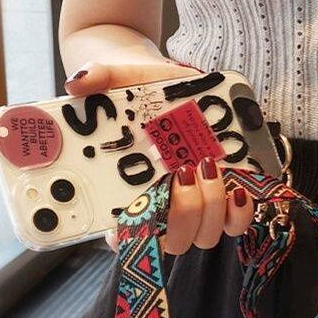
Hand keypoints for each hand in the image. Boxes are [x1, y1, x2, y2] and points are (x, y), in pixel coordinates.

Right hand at [64, 57, 254, 253]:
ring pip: (205, 232)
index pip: (121, 233)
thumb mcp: (119, 78)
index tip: (121, 226)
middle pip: (173, 239)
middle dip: (182, 212)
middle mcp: (163, 205)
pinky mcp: (224, 194)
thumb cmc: (139, 92)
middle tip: (181, 171)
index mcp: (128, 191)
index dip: (121, 239)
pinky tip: (238, 188)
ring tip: (208, 167)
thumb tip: (77, 82)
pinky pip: (235, 222)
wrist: (170, 86)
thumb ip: (99, 78)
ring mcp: (196, 205)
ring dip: (210, 207)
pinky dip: (240, 213)